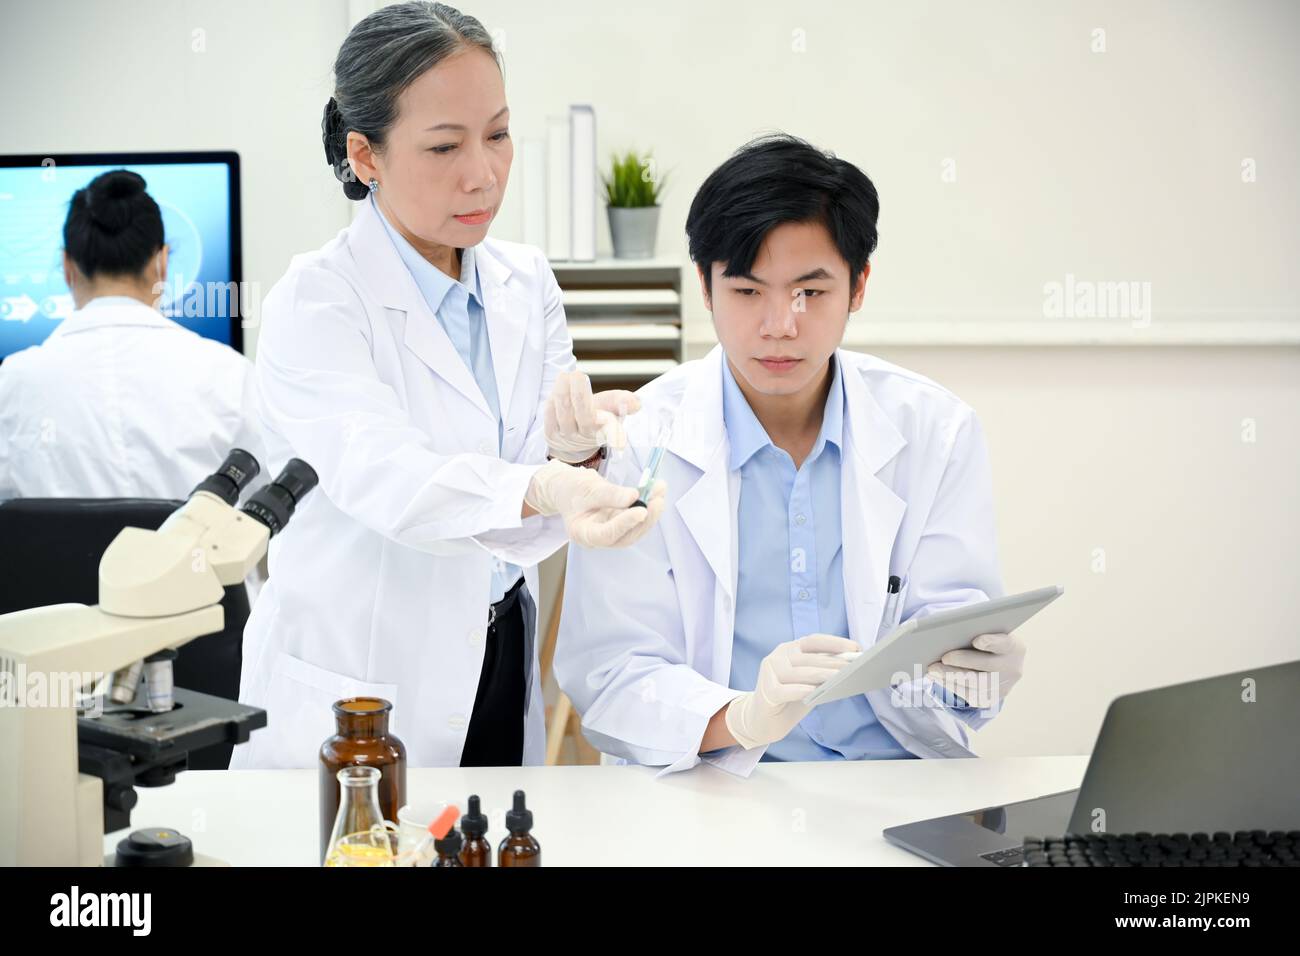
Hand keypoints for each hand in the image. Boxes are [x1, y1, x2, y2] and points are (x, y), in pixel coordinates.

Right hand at [524, 459, 665, 548]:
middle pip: (626, 536)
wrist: (567, 487)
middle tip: (658, 499)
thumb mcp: (586, 487)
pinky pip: (637, 519)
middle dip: (646, 519)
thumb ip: (609, 494)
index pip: (606, 534)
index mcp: (583, 533)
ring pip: (635, 529)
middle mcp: (598, 539)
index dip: (625, 524)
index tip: (641, 510)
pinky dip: (648, 505)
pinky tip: (657, 491)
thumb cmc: (571, 488)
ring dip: (651, 512)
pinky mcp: (620, 524)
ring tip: (660, 490)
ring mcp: (611, 532)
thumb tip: (634, 496)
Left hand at [543, 371, 640, 461]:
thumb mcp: (610, 407)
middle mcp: (586, 436)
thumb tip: (636, 403)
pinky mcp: (551, 434)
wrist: (573, 439)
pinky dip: (553, 399)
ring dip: (563, 391)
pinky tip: (558, 388)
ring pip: (565, 412)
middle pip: (585, 415)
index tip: (624, 414)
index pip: (612, 428)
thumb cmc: (595, 416)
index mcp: (605, 431)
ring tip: (565, 375)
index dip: (616, 424)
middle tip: (578, 374)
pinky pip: (550, 414)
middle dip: (581, 394)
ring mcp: (568, 436)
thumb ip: (621, 402)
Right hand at [724, 634, 859, 749]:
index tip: (855, 649)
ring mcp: (769, 673)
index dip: (835, 643)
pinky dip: (799, 690)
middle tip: (852, 667)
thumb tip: (849, 668)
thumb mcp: (809, 683)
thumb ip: (822, 673)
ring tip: (839, 678)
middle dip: (833, 662)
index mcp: (790, 650)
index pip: (813, 641)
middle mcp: (778, 657)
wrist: (762, 721)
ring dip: (820, 675)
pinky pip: (785, 691)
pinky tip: (813, 692)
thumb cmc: (790, 699)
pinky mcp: (766, 692)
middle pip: (808, 657)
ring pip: (798, 672)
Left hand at [925, 631, 1025, 708]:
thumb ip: (976, 631)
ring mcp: (1003, 687)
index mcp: (1013, 647)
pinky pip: (968, 695)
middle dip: (963, 661)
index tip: (977, 641)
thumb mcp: (988, 634)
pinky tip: (937, 678)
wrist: (1000, 665)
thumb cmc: (987, 642)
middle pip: (987, 666)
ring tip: (933, 669)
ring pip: (975, 684)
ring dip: (951, 676)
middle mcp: (1012, 669)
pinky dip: (951, 685)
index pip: (1004, 643)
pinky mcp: (989, 700)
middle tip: (943, 658)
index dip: (992, 642)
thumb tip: (948, 633)